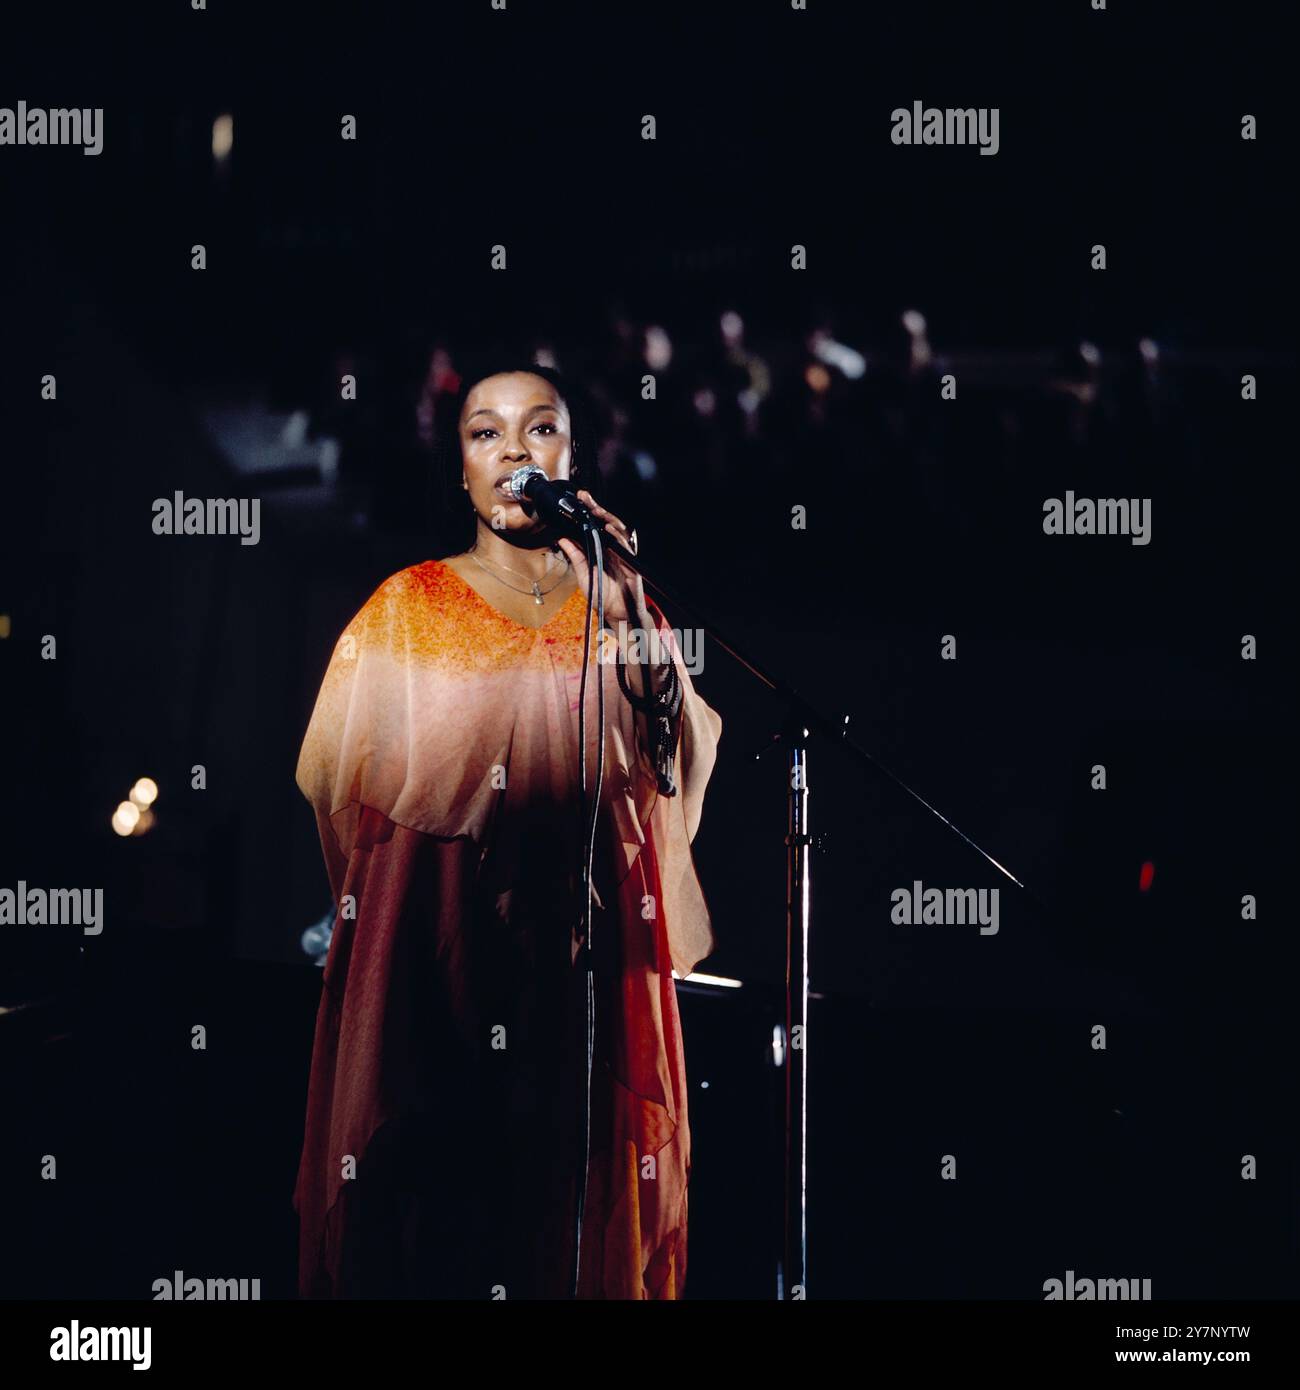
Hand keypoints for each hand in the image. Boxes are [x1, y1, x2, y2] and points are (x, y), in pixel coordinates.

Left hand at [555, 491, 645, 626]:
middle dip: (597, 510)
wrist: (616, 615)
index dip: (588, 513)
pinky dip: (618, 537)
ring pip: (618, 531)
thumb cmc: (602, 595)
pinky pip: (626, 547)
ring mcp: (623, 555)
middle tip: (585, 497)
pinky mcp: (631, 565)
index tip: (579, 500)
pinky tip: (610, 529)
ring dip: (607, 519)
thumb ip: (576, 556)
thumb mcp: (583, 574)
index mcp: (602, 550)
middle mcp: (613, 549)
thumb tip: (562, 538)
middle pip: (606, 524)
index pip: (595, 527)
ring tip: (596, 509)